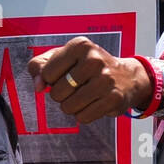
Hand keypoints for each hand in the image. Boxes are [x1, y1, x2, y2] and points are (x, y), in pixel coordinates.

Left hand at [27, 36, 149, 123]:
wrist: (126, 77)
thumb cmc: (88, 66)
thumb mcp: (63, 57)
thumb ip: (40, 66)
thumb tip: (38, 86)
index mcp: (79, 45)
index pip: (46, 73)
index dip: (50, 79)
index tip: (63, 74)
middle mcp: (94, 60)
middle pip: (56, 93)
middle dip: (61, 95)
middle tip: (76, 86)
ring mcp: (105, 80)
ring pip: (68, 107)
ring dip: (71, 106)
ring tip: (83, 95)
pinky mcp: (113, 99)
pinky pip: (82, 117)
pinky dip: (83, 114)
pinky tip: (93, 103)